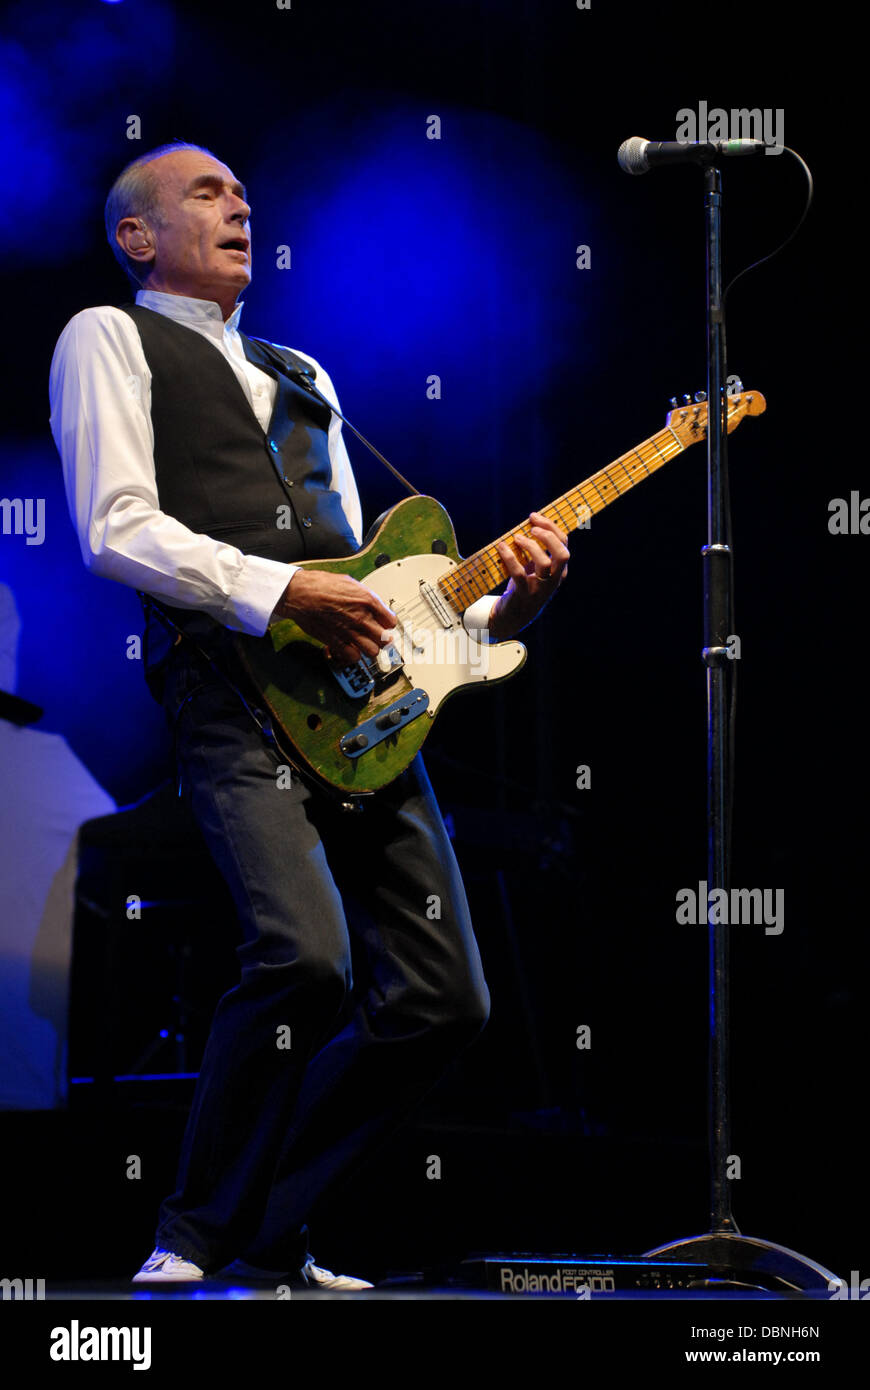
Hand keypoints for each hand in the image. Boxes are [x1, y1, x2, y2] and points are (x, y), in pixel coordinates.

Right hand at [272, 569, 396, 664]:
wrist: (300, 593)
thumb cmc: (320, 585)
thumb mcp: (349, 583)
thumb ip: (364, 597)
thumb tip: (373, 605)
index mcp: (367, 601)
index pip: (391, 621)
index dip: (388, 624)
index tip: (384, 625)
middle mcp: (361, 618)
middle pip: (386, 639)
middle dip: (382, 639)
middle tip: (377, 636)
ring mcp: (349, 631)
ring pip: (373, 651)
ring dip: (369, 648)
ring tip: (364, 644)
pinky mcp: (336, 641)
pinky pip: (354, 657)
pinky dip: (353, 655)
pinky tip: (350, 648)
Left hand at [488, 512, 568, 639]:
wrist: (511, 617)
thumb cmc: (523, 587)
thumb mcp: (534, 569)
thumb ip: (536, 550)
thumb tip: (529, 523)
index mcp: (559, 571)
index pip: (563, 544)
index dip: (551, 527)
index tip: (534, 517)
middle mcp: (553, 580)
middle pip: (563, 554)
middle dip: (549, 536)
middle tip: (532, 528)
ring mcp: (540, 589)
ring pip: (545, 563)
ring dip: (530, 546)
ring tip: (516, 538)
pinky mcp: (523, 595)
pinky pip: (519, 574)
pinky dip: (510, 558)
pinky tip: (501, 547)